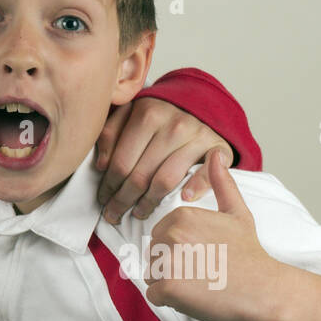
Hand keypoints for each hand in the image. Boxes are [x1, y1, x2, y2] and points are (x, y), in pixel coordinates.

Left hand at [96, 97, 233, 222]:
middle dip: (123, 200)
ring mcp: (198, 136)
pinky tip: (184, 198)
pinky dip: (197, 187)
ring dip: (149, 202)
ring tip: (138, 213)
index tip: (102, 199)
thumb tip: (102, 164)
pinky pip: (207, 172)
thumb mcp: (130, 114)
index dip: (108, 186)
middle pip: (141, 174)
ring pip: (166, 180)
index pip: (121, 162)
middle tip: (114, 214)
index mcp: (147, 113)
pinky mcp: (219, 147)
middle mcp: (173, 124)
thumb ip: (110, 132)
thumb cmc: (159, 118)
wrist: (200, 106)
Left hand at [142, 150, 285, 320]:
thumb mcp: (237, 213)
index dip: (180, 250)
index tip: (205, 255)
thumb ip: (221, 184)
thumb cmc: (250, 254)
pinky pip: (155, 296)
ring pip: (152, 275)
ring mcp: (168, 261)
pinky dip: (172, 301)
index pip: (160, 236)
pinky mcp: (169, 287)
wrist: (265, 291)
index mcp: (181, 216)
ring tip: (201, 283)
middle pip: (154, 255)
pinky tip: (196, 296)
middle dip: (174, 267)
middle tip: (205, 271)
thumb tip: (215, 153)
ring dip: (171, 284)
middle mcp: (171, 235)